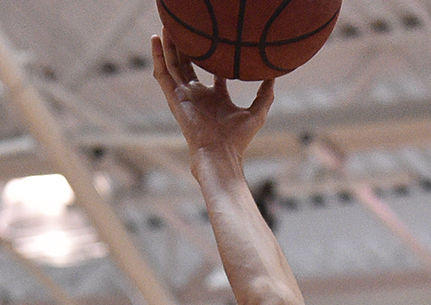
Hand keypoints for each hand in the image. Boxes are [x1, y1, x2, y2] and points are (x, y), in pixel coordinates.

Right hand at [150, 34, 274, 163]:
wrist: (220, 153)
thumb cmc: (238, 138)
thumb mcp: (257, 111)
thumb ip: (265, 93)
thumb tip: (274, 75)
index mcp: (215, 97)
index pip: (213, 72)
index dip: (213, 56)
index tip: (214, 38)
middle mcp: (198, 94)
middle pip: (189, 64)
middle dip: (187, 45)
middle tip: (186, 26)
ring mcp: (184, 95)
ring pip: (173, 64)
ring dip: (170, 44)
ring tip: (168, 24)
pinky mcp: (174, 97)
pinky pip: (162, 73)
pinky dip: (158, 56)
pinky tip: (156, 39)